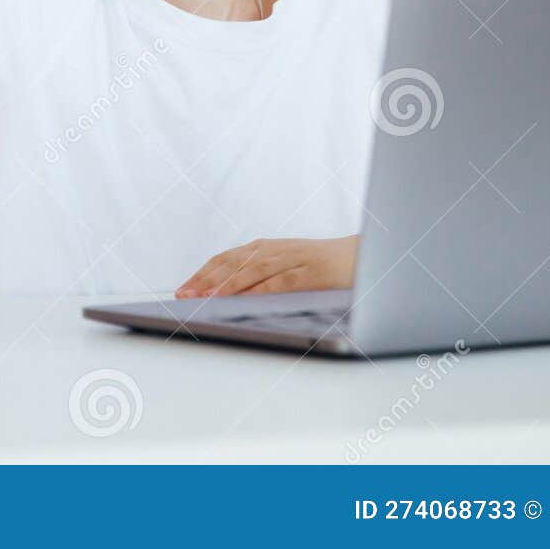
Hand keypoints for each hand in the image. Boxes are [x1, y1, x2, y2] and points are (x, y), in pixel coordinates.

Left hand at [175, 236, 359, 297]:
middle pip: (233, 263)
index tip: (183, 290)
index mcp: (267, 248)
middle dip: (206, 280)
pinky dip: (261, 290)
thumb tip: (228, 296)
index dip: (203, 274)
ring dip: (226, 285)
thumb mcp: (287, 266)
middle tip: (184, 296)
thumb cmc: (322, 266)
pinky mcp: (312, 272)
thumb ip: (261, 277)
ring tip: (205, 298)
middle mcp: (276, 250)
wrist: (366, 256)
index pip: (226, 259)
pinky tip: (245, 300)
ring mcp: (294, 259)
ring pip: (253, 271)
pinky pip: (282, 281)